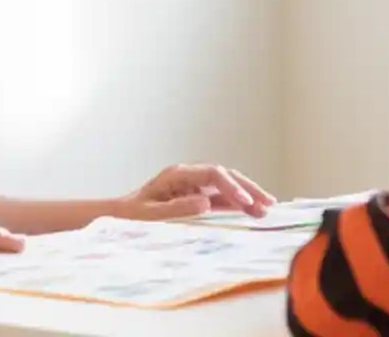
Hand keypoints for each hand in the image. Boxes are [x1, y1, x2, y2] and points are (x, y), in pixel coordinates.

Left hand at [119, 164, 277, 220]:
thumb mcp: (152, 214)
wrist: (119, 216)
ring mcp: (192, 184)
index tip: (247, 203)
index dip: (233, 187)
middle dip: (248, 188)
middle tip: (269, 204)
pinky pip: (220, 197)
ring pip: (226, 185)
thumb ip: (178, 208)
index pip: (213, 174)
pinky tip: (251, 211)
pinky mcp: (194, 195)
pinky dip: (236, 203)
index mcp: (178, 174)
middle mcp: (188, 175)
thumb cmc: (132, 215)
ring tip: (267, 209)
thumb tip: (207, 202)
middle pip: (225, 175)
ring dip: (246, 195)